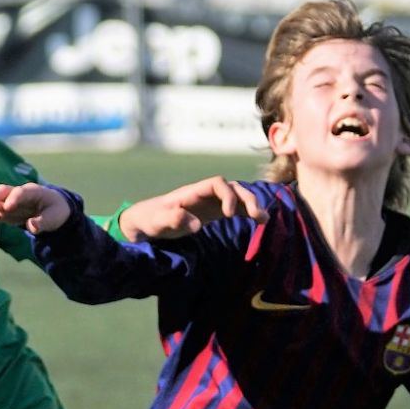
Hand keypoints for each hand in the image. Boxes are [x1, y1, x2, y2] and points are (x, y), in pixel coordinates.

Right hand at [0, 182, 69, 236]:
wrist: (51, 210)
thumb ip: (43, 222)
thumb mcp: (55, 217)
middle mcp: (18, 194)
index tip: (7, 207)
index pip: (21, 192)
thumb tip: (31, 226)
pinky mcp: (4, 211)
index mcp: (33, 191)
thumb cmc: (55, 211)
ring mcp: (9, 201)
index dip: (14, 198)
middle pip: (2, 191)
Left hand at [119, 177, 266, 241]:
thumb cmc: (149, 220)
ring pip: (237, 197)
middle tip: (257, 217)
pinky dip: (248, 213)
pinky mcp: (213, 213)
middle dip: (247, 199)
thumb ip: (173, 220)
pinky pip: (236, 208)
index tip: (229, 215)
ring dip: (252, 205)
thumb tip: (197, 224)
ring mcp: (211, 203)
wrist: (145, 222)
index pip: (217, 184)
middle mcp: (205, 195)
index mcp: (193, 192)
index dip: (228, 196)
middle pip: (233, 188)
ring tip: (264, 220)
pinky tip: (261, 222)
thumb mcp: (156, 222)